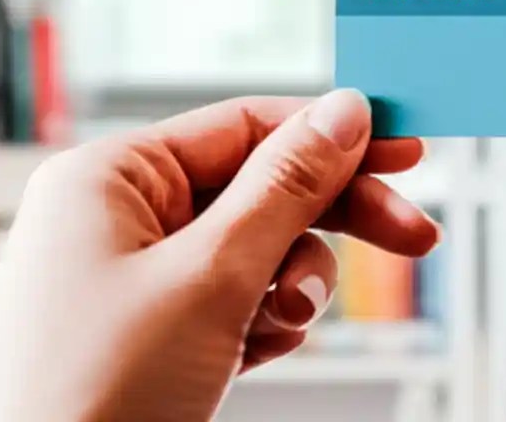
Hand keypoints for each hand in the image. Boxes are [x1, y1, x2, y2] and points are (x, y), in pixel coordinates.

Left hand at [0, 90, 438, 421]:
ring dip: (294, 284)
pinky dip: (265, 324)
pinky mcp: (154, 335)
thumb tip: (346, 111)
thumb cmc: (89, 394)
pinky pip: (237, 303)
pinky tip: (258, 351)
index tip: (408, 152)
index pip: (248, 126)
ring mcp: (137, 281)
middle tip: (415, 237)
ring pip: (259, 252)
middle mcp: (122, 218)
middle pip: (262, 190)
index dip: (333, 136)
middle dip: (333, 221)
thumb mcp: (210, 278)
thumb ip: (286, 188)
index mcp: (113, 177)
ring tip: (288, 323)